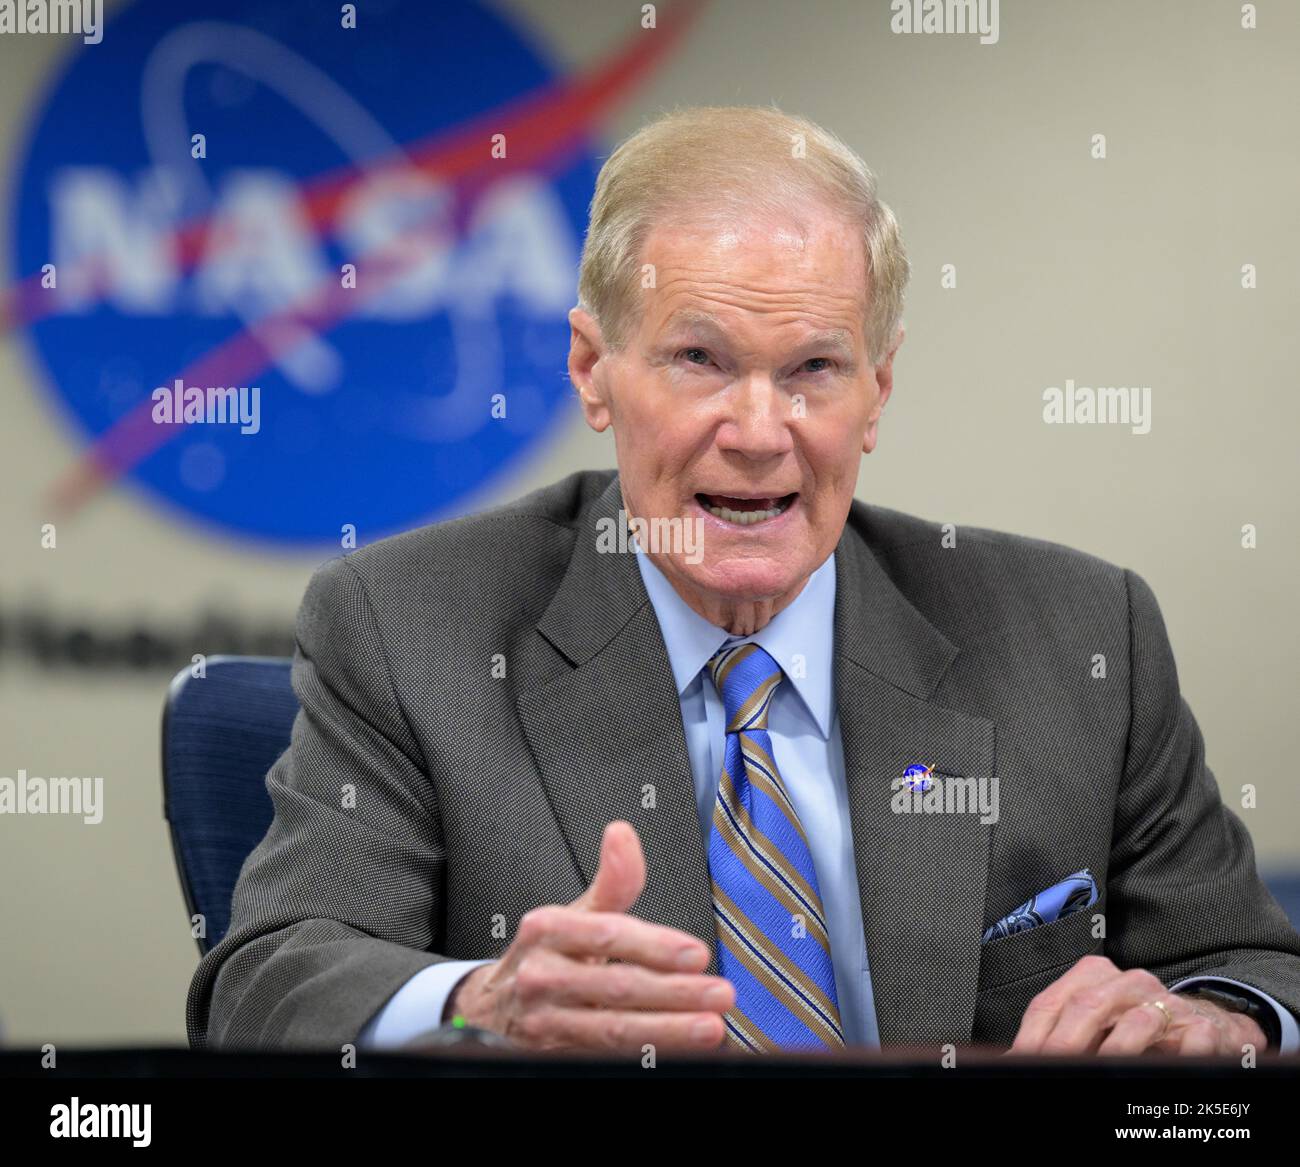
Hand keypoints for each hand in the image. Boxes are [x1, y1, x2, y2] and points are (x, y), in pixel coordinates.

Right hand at [443, 820, 734, 1052]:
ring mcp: (545, 1020)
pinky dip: (644, 1052)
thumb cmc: (546, 954)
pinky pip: (603, 1054)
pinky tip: (677, 1051)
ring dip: (668, 1031)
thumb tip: (622, 833)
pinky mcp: (551, 1054)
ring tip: (710, 1028)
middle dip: (675, 993)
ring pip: (613, 1030)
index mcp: (549, 930)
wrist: (490, 1007)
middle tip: (720, 994)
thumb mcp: (572, 914)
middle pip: (617, 987)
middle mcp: (542, 976)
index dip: (655, 946)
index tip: (697, 954)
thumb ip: (611, 881)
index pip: (608, 936)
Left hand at [1008, 955, 1267, 1055]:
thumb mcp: (1092, 1026)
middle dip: (1065, 1043)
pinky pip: (1188, 1041)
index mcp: (1093, 976)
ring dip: (1115, 1052)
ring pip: (1136, 1023)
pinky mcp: (1201, 1027)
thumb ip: (1057, 1035)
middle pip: (1087, 1007)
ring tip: (1100, 1072)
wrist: (1201, 1026)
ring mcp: (1166, 1003)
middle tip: (1053, 1068)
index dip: (1032, 1036)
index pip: (1051, 1003)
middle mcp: (1128, 984)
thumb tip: (1014, 1061)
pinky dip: (1175, 1058)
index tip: (1021, 1060)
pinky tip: (1158, 1069)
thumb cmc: (1133, 1028)